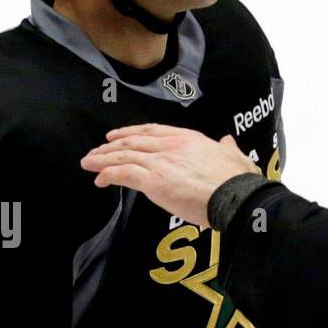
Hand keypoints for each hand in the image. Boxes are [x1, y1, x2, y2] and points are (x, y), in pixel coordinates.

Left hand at [80, 124, 259, 227]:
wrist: (236, 196)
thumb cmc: (239, 182)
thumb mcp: (236, 157)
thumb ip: (228, 149)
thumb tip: (227, 141)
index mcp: (188, 138)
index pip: (152, 131)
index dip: (131, 132)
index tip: (117, 136)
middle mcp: (170, 146)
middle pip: (132, 142)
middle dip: (111, 147)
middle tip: (96, 152)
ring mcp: (160, 162)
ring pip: (123, 156)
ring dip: (103, 160)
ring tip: (89, 164)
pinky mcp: (153, 181)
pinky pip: (123, 174)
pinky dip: (108, 175)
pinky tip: (99, 180)